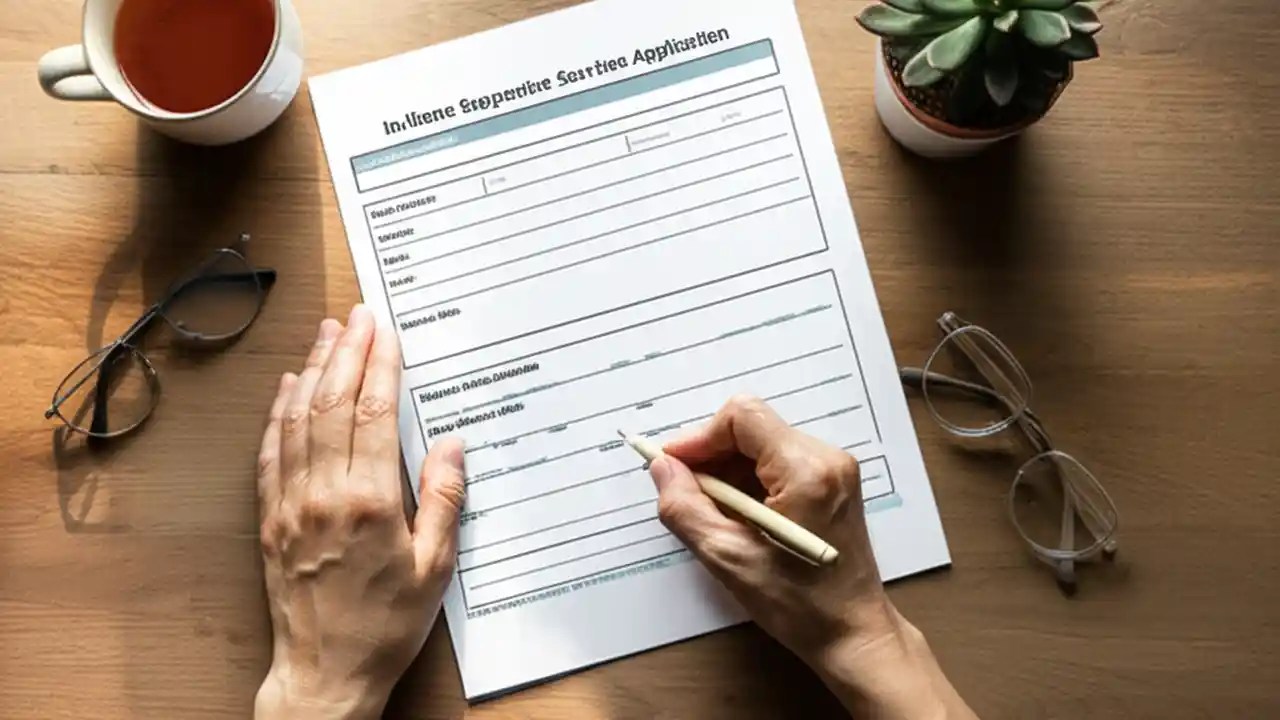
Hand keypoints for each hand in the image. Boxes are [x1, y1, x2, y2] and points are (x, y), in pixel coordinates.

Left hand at [253, 306, 465, 719]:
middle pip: (333, 404)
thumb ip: (444, 500)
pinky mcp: (270, 519)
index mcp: (370, 502)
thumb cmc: (385, 625)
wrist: (324, 674)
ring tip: (326, 334)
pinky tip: (287, 388)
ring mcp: (290, 504)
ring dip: (312, 371)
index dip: (380, 366)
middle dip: (347, 352)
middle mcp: (324, 494)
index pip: (375, 414)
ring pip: (297, 419)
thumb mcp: (435, 568)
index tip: (385, 332)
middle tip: (357, 317)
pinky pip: (271, 452)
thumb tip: (451, 445)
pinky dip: (278, 414)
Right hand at [651, 396, 975, 718]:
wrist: (853, 633)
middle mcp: (827, 458)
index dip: (699, 437)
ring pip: (762, 444)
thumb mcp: (729, 559)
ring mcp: (834, 469)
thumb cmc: (799, 605)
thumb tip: (662, 468)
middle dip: (712, 456)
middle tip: (687, 494)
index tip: (673, 465)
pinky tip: (740, 516)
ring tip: (716, 514)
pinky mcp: (833, 483)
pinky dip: (750, 481)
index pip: (742, 417)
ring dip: (729, 471)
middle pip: (752, 428)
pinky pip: (779, 462)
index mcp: (805, 471)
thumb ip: (686, 508)